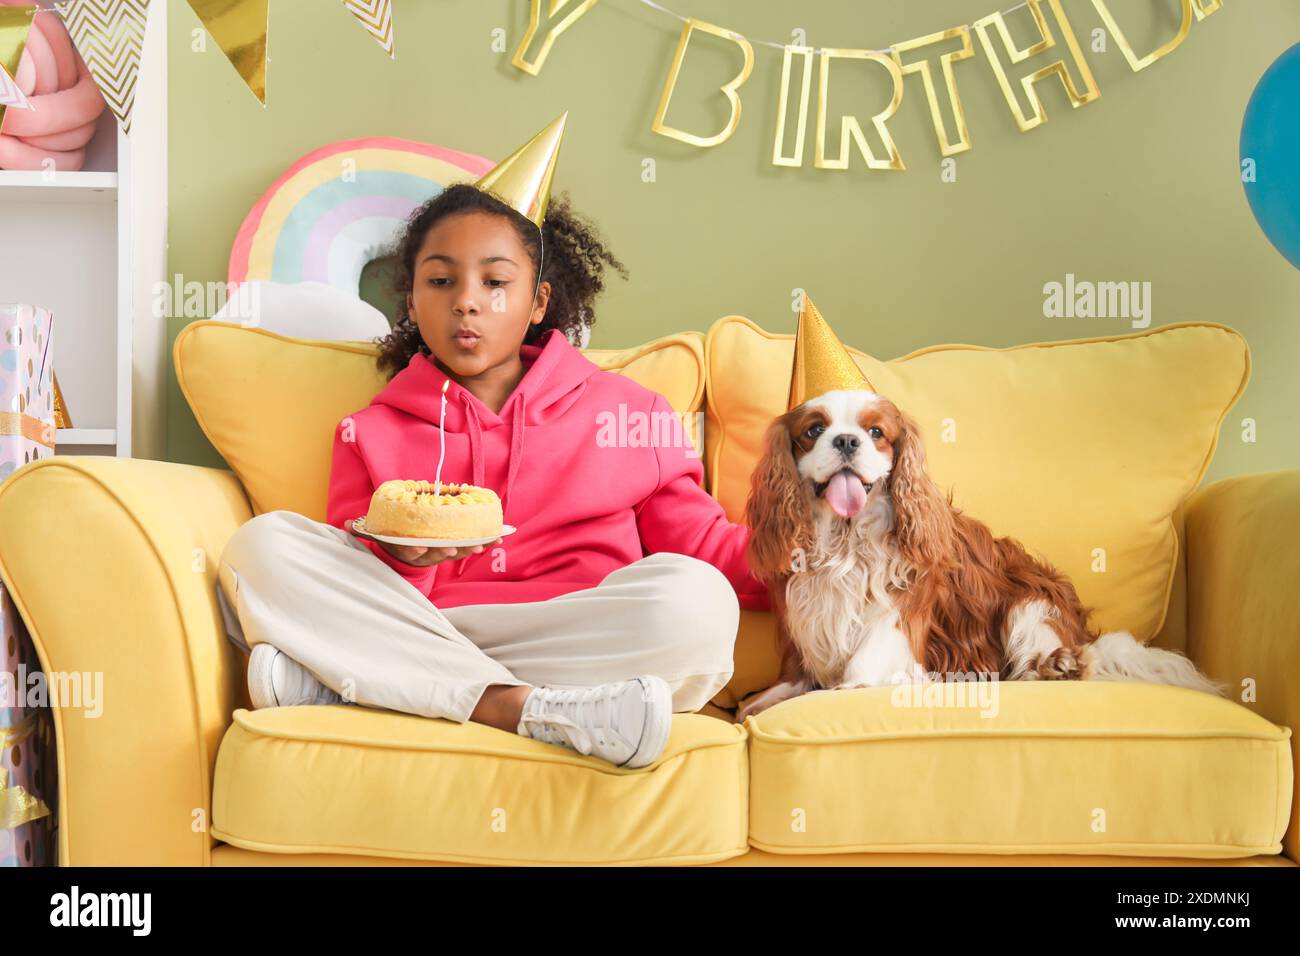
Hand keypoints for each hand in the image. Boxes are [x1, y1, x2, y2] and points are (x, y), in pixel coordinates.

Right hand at [345, 519, 501, 567]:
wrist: (403, 551)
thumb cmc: (391, 538)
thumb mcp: (375, 534)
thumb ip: (361, 529)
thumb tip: (343, 524)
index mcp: (406, 549)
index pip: (410, 552)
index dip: (415, 551)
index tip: (419, 548)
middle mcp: (426, 554)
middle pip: (439, 554)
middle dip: (450, 550)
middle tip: (459, 547)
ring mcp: (442, 553)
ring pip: (458, 551)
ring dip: (473, 547)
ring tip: (487, 543)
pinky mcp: (455, 548)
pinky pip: (471, 545)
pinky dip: (484, 542)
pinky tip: (499, 537)